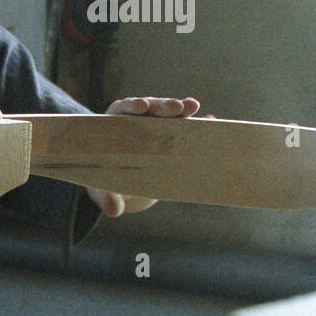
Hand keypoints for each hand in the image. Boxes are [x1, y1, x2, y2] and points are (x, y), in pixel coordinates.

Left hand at [87, 95, 204, 216]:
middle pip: (149, 108)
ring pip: (169, 114)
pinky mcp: (174, 136)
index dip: (132, 105)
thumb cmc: (107, 183)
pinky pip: (187, 127)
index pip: (121, 110)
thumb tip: (113, 209)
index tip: (142, 107)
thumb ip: (106, 198)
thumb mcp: (103, 190)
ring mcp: (156, 127)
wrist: (125, 189)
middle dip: (162, 106)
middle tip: (175, 108)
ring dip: (182, 109)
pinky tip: (211, 121)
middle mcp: (136, 122)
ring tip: (192, 108)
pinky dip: (198, 124)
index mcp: (114, 127)